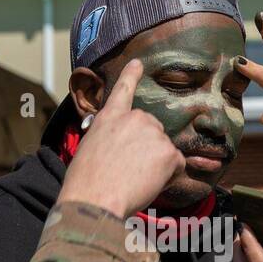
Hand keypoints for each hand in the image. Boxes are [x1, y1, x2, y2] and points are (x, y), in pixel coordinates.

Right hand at [59, 58, 184, 217]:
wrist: (94, 199)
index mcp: (110, 117)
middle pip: (152, 131)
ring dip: (156, 166)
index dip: (131, 75)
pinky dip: (168, 177)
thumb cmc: (86, 181)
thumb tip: (123, 148)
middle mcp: (135, 118)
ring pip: (164, 150)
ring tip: (134, 180)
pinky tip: (148, 184)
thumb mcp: (89, 148)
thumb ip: (110, 138)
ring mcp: (154, 133)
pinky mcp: (169, 151)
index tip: (137, 63)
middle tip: (128, 171)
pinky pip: (176, 165)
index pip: (123, 90)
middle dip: (147, 150)